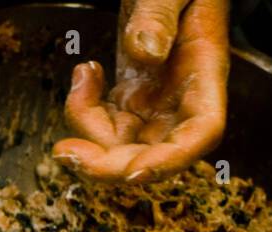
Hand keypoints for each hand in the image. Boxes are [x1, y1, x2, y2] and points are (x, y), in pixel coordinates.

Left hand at [53, 0, 228, 181]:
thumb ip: (160, 18)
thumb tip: (144, 52)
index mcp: (205, 75)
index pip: (199, 134)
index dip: (167, 162)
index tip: (131, 174)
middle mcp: (181, 99)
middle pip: (150, 154)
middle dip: (105, 163)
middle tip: (66, 152)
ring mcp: (154, 103)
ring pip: (118, 143)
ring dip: (87, 126)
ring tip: (82, 77)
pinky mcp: (131, 97)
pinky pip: (103, 123)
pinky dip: (83, 109)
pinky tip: (85, 74)